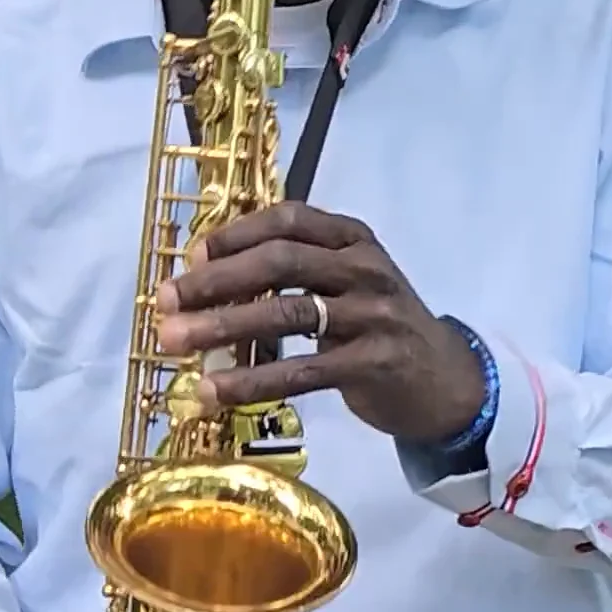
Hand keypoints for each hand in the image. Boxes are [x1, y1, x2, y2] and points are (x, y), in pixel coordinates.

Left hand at [154, 202, 486, 447]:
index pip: (287, 220)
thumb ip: (293, 274)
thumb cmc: (378, 328)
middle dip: (215, 280)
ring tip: (174, 342)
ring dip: (222, 327)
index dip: (235, 234)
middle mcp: (365, 268)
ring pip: (287, 313)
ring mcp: (373, 314)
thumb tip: (204, 282)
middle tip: (166, 300)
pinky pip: (302, 371)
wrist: (445, 381)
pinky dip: (251, 381)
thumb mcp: (345, 284)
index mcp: (352, 239)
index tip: (191, 257)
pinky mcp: (374, 362)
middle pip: (280, 262)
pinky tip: (214, 392)